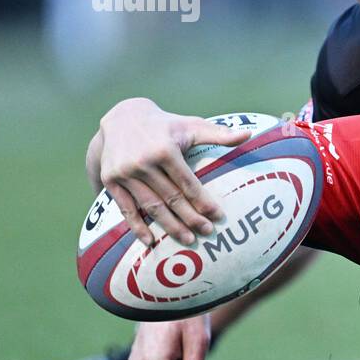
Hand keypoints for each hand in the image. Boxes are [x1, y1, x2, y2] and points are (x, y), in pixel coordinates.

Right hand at [96, 98, 250, 246]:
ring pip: (151, 206)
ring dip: (169, 226)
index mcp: (164, 150)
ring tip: (187, 240)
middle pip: (171, 198)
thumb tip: (249, 134)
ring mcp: (124, 173)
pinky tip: (150, 241)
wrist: (121, 118)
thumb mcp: (191, 125)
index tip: (218, 217)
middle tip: (207, 233)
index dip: (203, 202)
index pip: (187, 183)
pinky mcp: (110, 180)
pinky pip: (126, 208)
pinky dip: (137, 226)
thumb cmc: (165, 125)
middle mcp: (143, 162)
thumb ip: (219, 133)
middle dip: (190, 218)